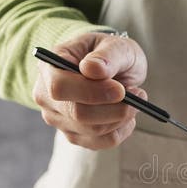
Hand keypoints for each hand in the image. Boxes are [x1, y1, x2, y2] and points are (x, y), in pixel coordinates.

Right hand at [32, 32, 147, 148]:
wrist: (110, 68)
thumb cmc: (109, 53)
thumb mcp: (114, 44)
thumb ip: (106, 55)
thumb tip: (91, 69)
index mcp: (49, 67)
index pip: (60, 88)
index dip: (91, 92)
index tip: (121, 90)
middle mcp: (47, 96)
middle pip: (77, 114)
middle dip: (115, 108)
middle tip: (140, 94)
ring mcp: (58, 118)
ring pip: (92, 130)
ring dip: (122, 116)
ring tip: (136, 98)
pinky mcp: (74, 135)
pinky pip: (101, 142)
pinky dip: (121, 130)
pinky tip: (127, 115)